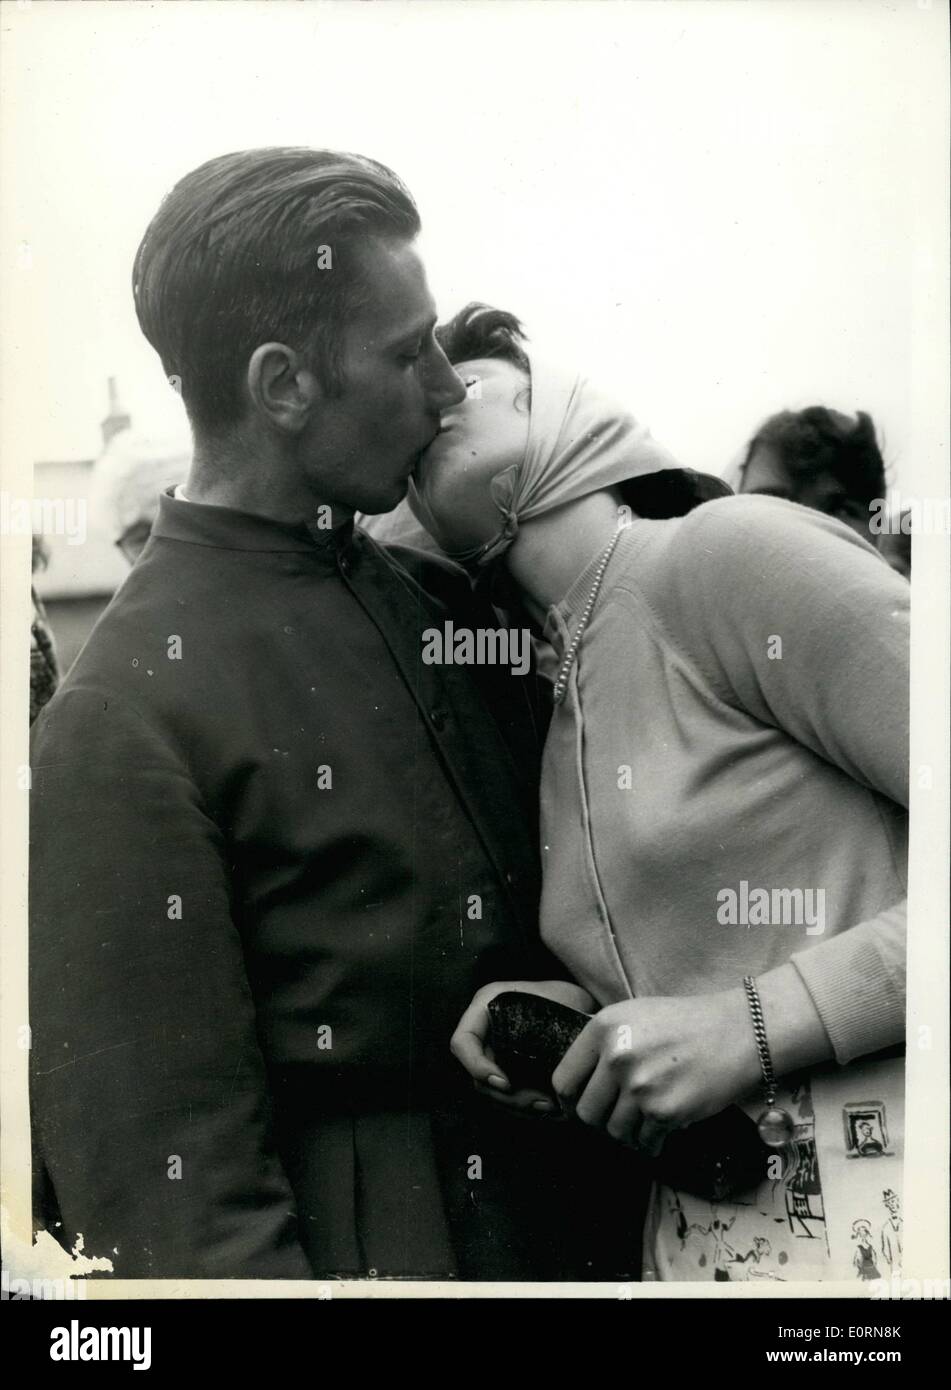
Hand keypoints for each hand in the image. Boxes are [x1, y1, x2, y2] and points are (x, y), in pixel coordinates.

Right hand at [450, 979, 597, 1115]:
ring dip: (520, 1106)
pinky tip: (550, 1107)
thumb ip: (553, 1021)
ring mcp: (495, 1053)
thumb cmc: (572, 999)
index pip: (463, 1041)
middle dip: (509, 1097)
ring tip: (551, 1107)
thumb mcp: (564, 1001)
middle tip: (542, 1103)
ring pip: (493, 1093)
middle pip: (478, 1076)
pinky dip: (525, 1107)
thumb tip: (553, 1058)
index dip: (477, 1067)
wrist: (584, 1008)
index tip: (506, 1084)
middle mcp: (485, 1031)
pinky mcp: (508, 1071)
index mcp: (487, 1006)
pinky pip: (506, 1097)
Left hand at [551, 991, 760, 1154]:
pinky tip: (663, 1128)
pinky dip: (652, 1142)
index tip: (580, 1106)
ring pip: (614, 1132)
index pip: (564, 1080)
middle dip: (602, 1119)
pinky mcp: (665, 1111)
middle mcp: (616, 1056)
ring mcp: (640, 1086)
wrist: (738, 1032)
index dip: (569, 1100)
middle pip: (586, 1113)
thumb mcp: (634, 1016)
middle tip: (620, 1115)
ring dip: (629, 1132)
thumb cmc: (686, 1024)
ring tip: (646, 1118)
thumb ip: (603, 1045)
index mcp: (603, 1028)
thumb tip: (577, 1083)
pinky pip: (644, 1142)